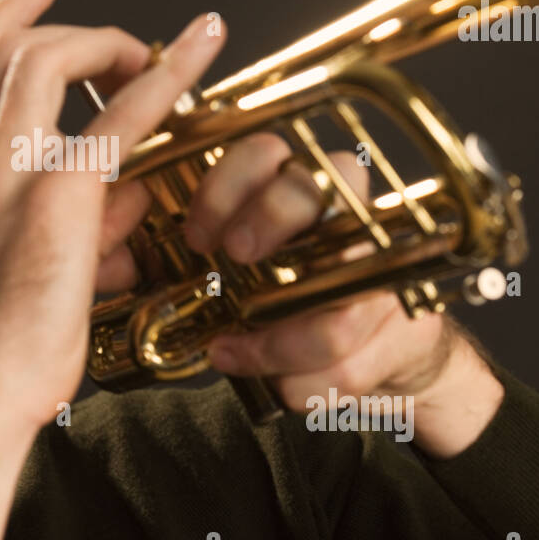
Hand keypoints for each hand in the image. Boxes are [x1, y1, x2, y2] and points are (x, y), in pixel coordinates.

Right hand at [0, 0, 223, 539]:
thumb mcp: (4, 261)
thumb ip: (61, 211)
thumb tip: (127, 187)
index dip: (4, 13)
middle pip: (6, 43)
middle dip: (63, 22)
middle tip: (116, 38)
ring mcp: (2, 169)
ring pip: (49, 55)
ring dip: (107, 42)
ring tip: (148, 52)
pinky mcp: (56, 195)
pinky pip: (120, 114)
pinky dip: (165, 75)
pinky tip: (198, 53)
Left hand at [183, 118, 503, 458]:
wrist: (387, 358)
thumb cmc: (297, 306)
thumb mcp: (245, 274)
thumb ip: (202, 259)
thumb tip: (127, 261)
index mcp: (298, 194)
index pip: (269, 152)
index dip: (228, 185)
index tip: (198, 235)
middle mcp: (350, 222)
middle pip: (319, 187)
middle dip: (269, 216)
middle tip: (234, 255)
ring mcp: (387, 275)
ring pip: (336, 306)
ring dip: (272, 344)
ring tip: (230, 353)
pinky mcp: (411, 331)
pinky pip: (351, 365)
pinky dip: (304, 386)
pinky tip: (283, 386)